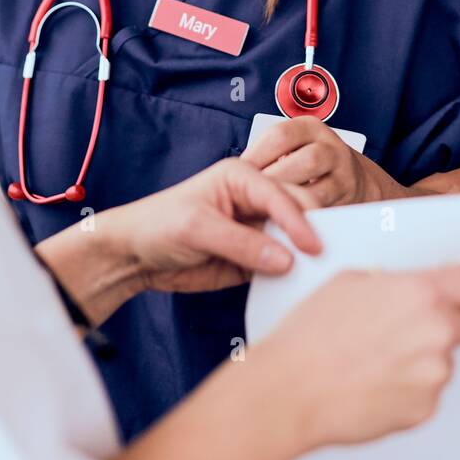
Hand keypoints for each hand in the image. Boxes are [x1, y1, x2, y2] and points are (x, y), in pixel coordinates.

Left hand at [125, 158, 321, 293]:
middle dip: (309, 232)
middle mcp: (253, 199)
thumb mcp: (198, 229)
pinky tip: (299, 282)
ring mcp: (255, 229)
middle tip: (324, 257)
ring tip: (319, 272)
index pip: (279, 195)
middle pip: (294, 212)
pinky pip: (279, 264)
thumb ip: (242, 244)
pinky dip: (290, 273)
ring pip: (291, 239)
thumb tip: (285, 259)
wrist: (135, 254)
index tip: (313, 245)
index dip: (298, 220)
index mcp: (241, 177)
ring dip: (303, 254)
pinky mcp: (253, 257)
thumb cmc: (158, 224)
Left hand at [242, 116, 373, 205]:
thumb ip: (269, 155)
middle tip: (250, 198)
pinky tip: (283, 225)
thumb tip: (232, 173)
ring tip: (264, 213)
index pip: (281, 135)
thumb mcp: (293, 148)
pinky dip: (301, 218)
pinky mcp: (349, 199)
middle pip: (304, 161)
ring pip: (316, 188)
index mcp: (309, 128)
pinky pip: (323, 211)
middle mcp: (330, 146)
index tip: (238, 174)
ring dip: (288, 203)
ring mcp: (343, 173)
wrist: (355, 181)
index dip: (257, 155)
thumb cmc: (308, 166)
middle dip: (274, 180)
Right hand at [257, 258, 459, 450]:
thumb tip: (412, 293)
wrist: (290, 390)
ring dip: (420, 355)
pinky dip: (407, 384)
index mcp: (419, 292)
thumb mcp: (353, 282)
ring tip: (371, 357)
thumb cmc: (312, 333)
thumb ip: (396, 284)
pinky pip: (425, 389)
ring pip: (441, 359)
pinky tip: (372, 379)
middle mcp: (435, 332)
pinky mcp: (425, 408)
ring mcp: (434, 374)